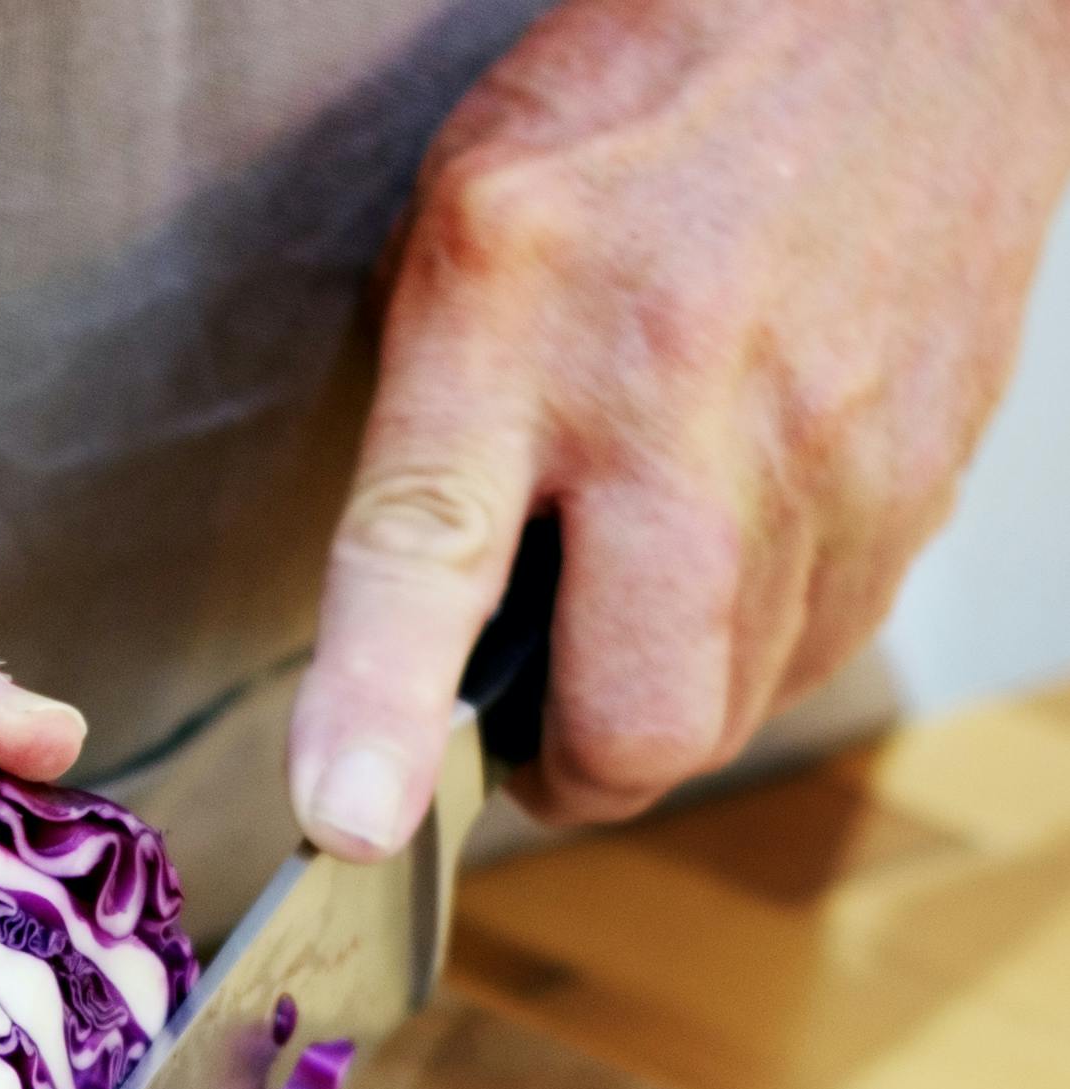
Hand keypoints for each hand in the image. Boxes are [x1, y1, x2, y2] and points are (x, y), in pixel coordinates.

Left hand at [290, 0, 1069, 855]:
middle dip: (567, 770)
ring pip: (735, 705)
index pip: (428, 553)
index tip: (354, 820)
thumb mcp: (461, 236)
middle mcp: (681, 399)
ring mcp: (826, 448)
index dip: (382, 715)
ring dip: (658, 708)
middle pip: (636, 713)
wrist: (898, 10)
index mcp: (516, 318)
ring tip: (614, 619)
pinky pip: (822, 644)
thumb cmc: (645, 118)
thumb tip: (388, 656)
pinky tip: (718, 559)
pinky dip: (752, 647)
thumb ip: (421, 441)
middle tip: (517, 728)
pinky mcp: (921, 476)